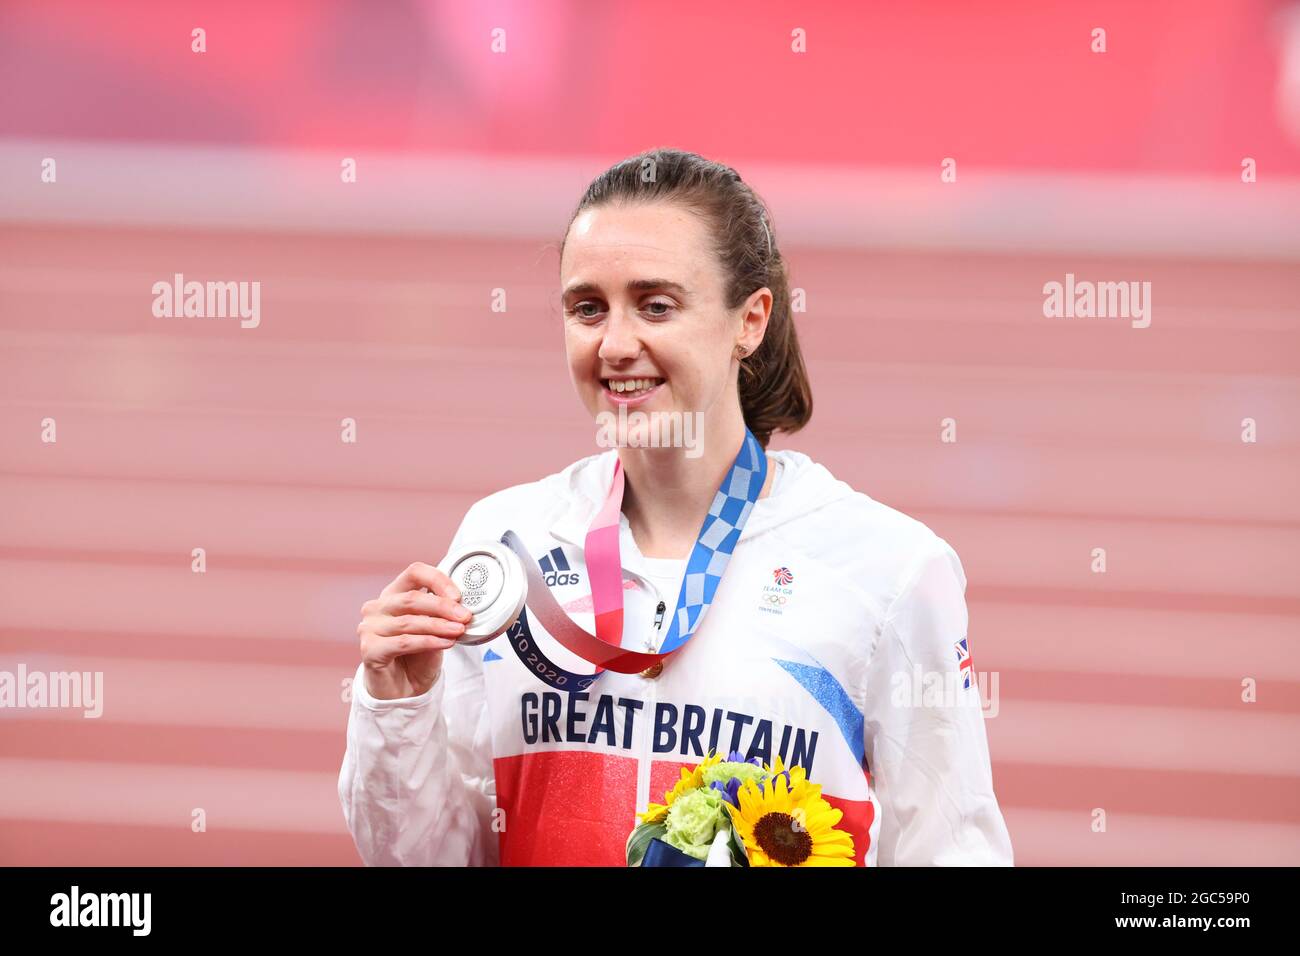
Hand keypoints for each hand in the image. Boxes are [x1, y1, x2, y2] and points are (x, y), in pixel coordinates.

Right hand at [357, 562, 473, 699]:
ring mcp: (369, 627)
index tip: (458, 596)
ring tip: (458, 631)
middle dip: (443, 607)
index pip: (414, 573)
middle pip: (411, 598)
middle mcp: (377, 607)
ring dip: (438, 626)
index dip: (437, 580)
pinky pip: (403, 642)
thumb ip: (442, 617)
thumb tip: (461, 609)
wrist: (403, 690)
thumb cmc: (417, 657)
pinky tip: (445, 644)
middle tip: (464, 616)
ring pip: (409, 621)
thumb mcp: (435, 631)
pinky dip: (428, 642)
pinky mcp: (369, 648)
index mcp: (394, 594)